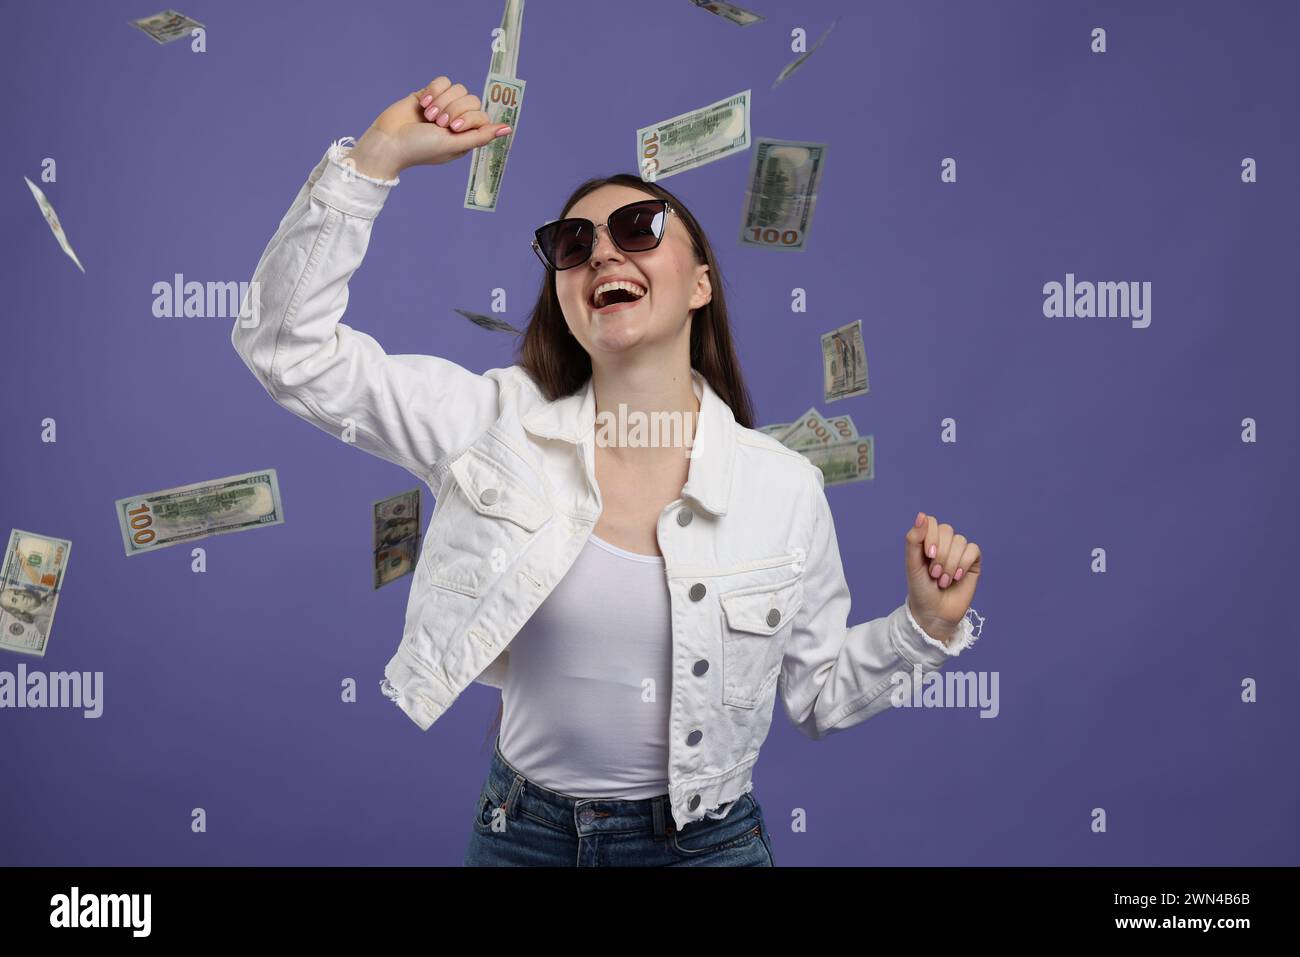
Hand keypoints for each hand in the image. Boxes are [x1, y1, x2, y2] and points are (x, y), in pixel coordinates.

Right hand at [348, 75, 512, 178]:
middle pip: (472, 99)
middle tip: (438, 123)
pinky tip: (422, 103)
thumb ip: (481, 136)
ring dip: (442, 101)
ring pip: (458, 88)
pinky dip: (434, 90)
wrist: (388, 140)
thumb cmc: (420, 149)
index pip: (482, 115)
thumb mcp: (454, 145)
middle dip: (454, 109)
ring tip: (428, 115)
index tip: (453, 128)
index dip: (469, 117)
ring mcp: (443, 106)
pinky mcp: (429, 94)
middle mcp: (457, 120)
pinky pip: (442, 81)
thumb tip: (508, 128)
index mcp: (466, 136)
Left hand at [904, 512, 980, 644]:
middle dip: (940, 555)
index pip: (931, 522)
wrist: (934, 613)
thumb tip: (922, 515)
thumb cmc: (920, 590)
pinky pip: (973, 550)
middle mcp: (944, 543)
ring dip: (950, 563)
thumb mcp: (912, 565)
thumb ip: (914, 540)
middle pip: (947, 530)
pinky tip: (957, 577)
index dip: (931, 537)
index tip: (927, 556)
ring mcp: (959, 552)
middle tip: (934, 574)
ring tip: (943, 580)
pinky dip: (964, 564)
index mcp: (926, 541)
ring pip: (960, 541)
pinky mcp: (973, 562)